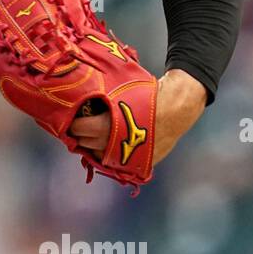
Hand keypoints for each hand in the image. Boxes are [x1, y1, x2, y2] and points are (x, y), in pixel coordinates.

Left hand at [68, 69, 207, 164]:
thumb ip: (99, 97)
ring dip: (96, 146)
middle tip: (83, 125)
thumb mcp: (119, 90)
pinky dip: (114, 154)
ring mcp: (127, 158)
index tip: (74, 117)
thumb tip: (78, 93)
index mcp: (106, 128)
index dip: (74, 123)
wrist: (178, 107)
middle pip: (86, 144)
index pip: (78, 129)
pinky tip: (114, 142)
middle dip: (82, 135)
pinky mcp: (140, 163)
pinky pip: (118, 163)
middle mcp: (113, 146)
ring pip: (100, 156)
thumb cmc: (148, 94)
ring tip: (98, 133)